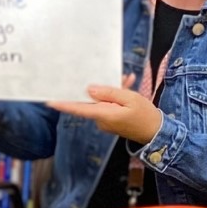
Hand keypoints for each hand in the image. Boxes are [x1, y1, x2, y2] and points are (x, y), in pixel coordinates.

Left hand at [47, 85, 163, 144]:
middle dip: (99, 87)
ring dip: (113, 90)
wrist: (157, 132)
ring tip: (127, 81)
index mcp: (104, 114)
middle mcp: (101, 119)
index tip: (49, 101)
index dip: (64, 104)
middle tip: (107, 75)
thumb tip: (90, 89)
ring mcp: (106, 120)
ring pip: (103, 100)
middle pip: (92, 100)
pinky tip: (128, 85)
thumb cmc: (145, 115)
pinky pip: (110, 104)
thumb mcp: (129, 99)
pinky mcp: (112, 120)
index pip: (79, 108)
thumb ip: (109, 93)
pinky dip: (117, 95)